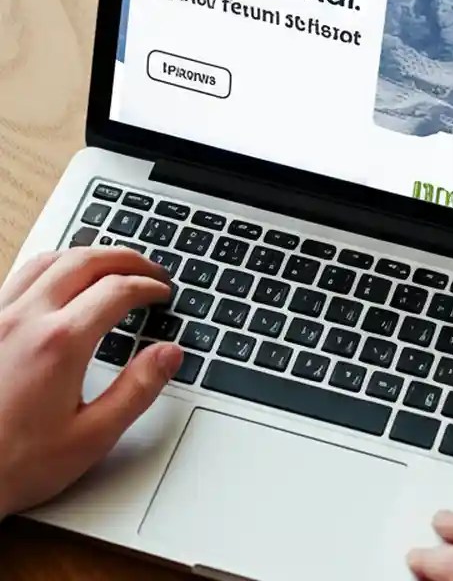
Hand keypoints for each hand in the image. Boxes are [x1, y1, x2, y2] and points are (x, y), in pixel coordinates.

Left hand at [0, 247, 182, 516]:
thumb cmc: (13, 465)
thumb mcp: (92, 437)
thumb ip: (137, 389)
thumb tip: (168, 355)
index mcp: (60, 343)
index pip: (117, 290)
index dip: (148, 287)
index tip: (162, 294)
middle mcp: (23, 320)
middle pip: (83, 261)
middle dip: (124, 258)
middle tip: (147, 269)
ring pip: (45, 260)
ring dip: (85, 255)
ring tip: (109, 265)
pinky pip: (17, 278)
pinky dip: (49, 269)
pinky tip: (58, 283)